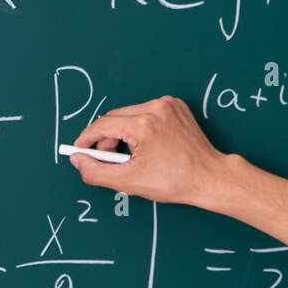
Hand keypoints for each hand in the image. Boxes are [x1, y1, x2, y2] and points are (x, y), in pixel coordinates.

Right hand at [68, 95, 228, 206]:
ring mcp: (168, 105)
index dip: (87, 139)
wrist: (210, 177)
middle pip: (115, 117)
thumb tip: (78, 159)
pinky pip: (147, 113)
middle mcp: (156, 108)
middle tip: (105, 158)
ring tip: (129, 155)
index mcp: (144, 124)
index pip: (103, 125)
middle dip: (106, 138)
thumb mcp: (130, 182)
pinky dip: (141, 127)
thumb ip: (96, 172)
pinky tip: (147, 146)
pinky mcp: (176, 106)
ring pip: (130, 114)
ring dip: (123, 132)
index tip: (79, 149)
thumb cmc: (176, 181)